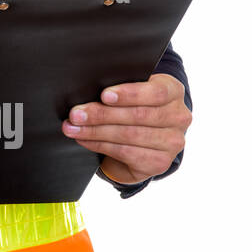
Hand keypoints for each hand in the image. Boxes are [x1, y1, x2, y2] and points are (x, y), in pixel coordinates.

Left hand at [62, 73, 190, 184]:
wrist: (142, 140)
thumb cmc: (132, 106)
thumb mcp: (130, 93)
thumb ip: (118, 89)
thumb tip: (87, 89)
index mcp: (173, 91)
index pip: (156, 92)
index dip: (129, 94)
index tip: (104, 96)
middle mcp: (179, 116)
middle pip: (138, 115)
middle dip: (101, 114)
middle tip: (76, 114)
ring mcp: (173, 142)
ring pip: (129, 135)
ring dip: (95, 131)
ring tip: (72, 128)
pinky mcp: (160, 162)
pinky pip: (126, 152)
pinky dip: (100, 145)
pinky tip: (84, 139)